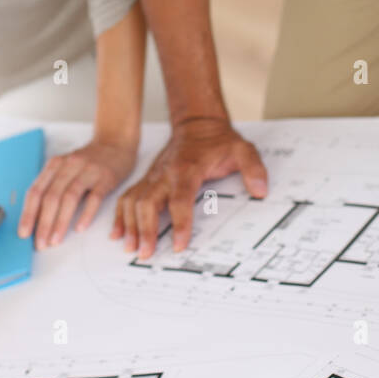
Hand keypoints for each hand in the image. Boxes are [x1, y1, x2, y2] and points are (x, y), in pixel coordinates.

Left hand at [18, 138, 137, 249]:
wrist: (115, 143)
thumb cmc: (88, 161)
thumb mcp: (65, 167)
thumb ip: (52, 186)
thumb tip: (36, 216)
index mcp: (55, 165)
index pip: (36, 191)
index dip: (28, 214)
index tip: (23, 232)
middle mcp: (69, 165)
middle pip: (51, 196)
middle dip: (43, 223)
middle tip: (40, 243)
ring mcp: (88, 170)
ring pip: (69, 197)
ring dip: (60, 222)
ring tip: (55, 240)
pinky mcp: (105, 177)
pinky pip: (94, 197)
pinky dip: (86, 214)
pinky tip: (80, 228)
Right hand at [112, 116, 267, 259]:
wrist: (197, 124)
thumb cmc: (218, 141)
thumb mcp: (242, 149)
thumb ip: (253, 168)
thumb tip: (260, 190)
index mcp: (187, 169)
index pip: (180, 199)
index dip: (180, 223)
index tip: (180, 245)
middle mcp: (164, 174)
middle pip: (147, 203)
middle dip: (145, 229)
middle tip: (146, 253)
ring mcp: (153, 176)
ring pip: (133, 201)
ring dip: (129, 225)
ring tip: (131, 247)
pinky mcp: (147, 179)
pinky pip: (128, 197)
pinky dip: (120, 215)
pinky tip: (118, 233)